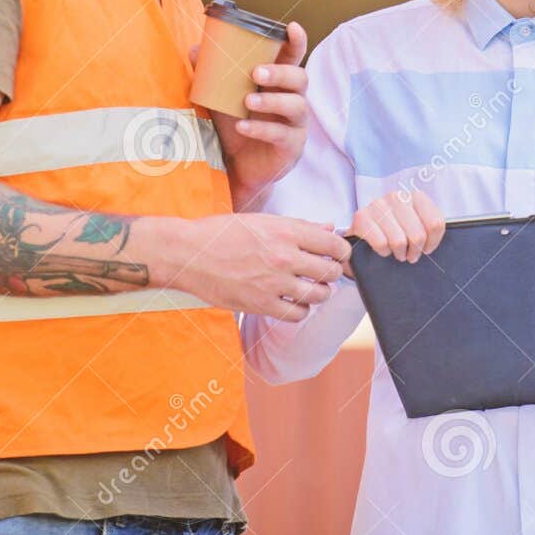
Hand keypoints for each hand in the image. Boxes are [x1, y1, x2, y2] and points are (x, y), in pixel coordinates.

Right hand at [160, 212, 350, 321]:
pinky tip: (292, 302)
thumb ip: (299, 226)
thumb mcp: (262, 220)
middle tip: (324, 272)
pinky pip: (297, 314)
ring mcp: (274, 282)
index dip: (344, 251)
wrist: (189, 253)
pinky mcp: (261, 304)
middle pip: (331, 271)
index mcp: (286, 231)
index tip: (341, 255)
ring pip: (319, 295)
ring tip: (309, 288)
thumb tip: (329, 228)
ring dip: (318, 293)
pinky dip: (300, 310)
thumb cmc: (222, 233)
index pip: (334, 244)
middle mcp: (284, 256)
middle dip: (332, 272)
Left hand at [193, 21, 309, 209]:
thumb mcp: (219, 98)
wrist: (233, 169)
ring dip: (272, 101)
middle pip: (300, 78)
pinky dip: (262, 129)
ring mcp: (295, 125)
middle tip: (256, 72)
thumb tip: (194, 50)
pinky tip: (243, 126)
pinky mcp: (291, 148)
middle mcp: (292, 100)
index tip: (291, 28)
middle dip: (280, 73)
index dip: (296, 42)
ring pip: (297, 106)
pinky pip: (283, 135)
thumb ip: (210, 74)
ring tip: (247, 101)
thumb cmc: (233, 126)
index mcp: (278, 83)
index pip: (293, 58)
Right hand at [347, 188, 445, 268]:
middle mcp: (396, 196)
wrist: (365, 229)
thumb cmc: (398, 229)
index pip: (435, 224)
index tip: (428, 249)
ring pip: (399, 241)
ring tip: (398, 253)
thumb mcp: (417, 223)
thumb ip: (431, 227)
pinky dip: (383, 252)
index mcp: (415, 196)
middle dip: (415, 251)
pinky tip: (383, 248)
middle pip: (418, 236)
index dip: (433, 243)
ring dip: (399, 253)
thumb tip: (447, 237)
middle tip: (411, 255)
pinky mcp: (361, 217)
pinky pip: (381, 244)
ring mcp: (378, 205)